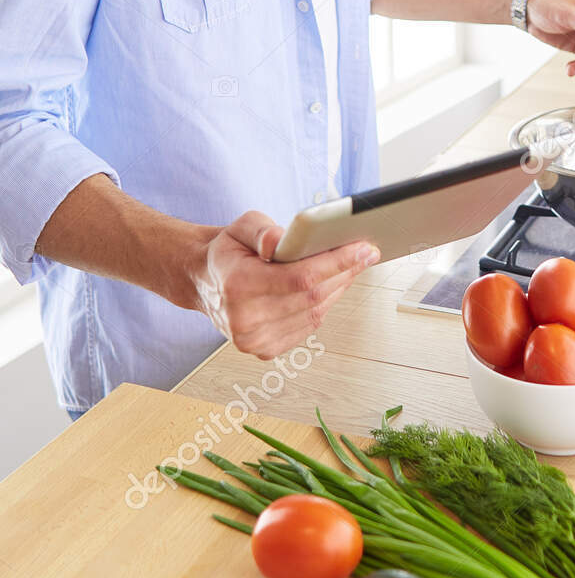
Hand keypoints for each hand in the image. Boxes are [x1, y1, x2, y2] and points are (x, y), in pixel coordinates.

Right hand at [190, 211, 379, 360]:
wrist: (206, 282)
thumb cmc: (228, 253)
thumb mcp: (241, 227)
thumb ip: (263, 230)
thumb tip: (283, 241)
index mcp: (237, 286)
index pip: (301, 278)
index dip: (338, 263)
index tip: (364, 249)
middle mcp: (244, 319)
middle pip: (313, 297)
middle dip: (346, 273)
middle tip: (366, 254)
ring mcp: (254, 339)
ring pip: (315, 314)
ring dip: (339, 289)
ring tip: (351, 267)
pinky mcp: (264, 350)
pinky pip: (308, 326)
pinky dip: (323, 306)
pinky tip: (330, 287)